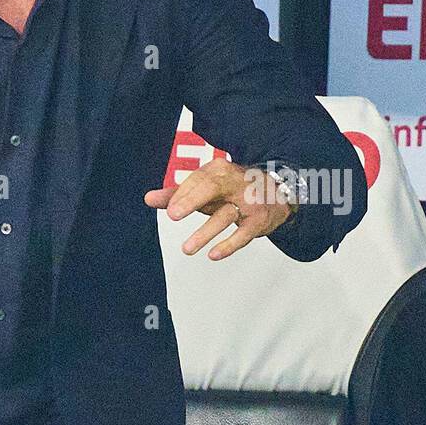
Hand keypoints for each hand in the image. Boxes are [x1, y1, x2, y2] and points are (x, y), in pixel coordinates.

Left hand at [144, 159, 291, 260]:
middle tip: (173, 215)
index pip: (197, 179)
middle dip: (191, 201)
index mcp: (219, 170)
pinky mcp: (259, 221)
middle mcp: (234, 182)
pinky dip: (229, 245)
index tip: (168, 209)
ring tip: (187, 249)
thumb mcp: (206, 187)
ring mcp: (248, 202)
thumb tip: (149, 198)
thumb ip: (177, 193)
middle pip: (211, 188)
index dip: (181, 194)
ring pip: (225, 216)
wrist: (276, 192)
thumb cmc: (232, 189)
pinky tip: (213, 254)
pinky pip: (244, 234)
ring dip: (205, 233)